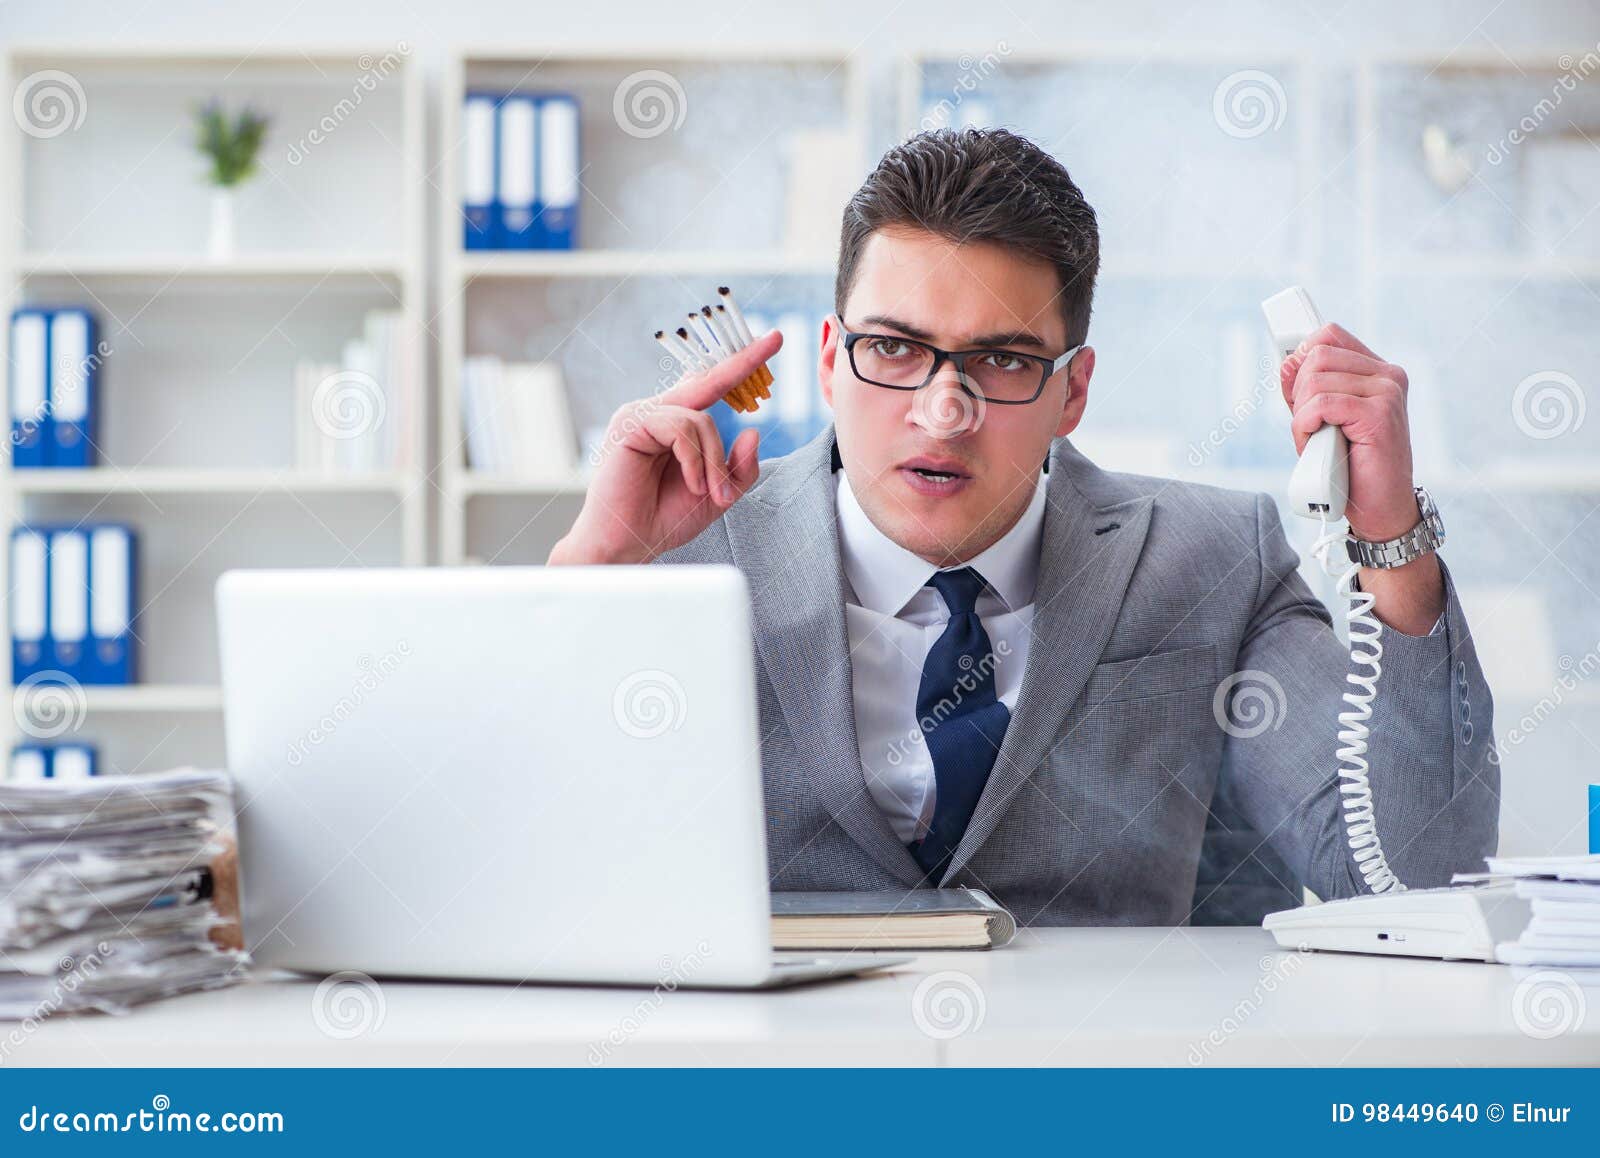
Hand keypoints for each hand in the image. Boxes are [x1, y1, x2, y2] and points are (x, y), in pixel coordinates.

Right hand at [548, 330, 780, 564]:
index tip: (773, 340)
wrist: (627, 544)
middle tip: (776, 340)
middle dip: (744, 361)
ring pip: (700, 419)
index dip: (740, 362)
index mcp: (674, 424)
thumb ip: (737, 467)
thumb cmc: (664, 519)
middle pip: (708, 382)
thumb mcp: (717, 494)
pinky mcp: (630, 425)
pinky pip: (681, 428)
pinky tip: (692, 483)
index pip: (710, 384)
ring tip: (711, 493)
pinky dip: (694, 459)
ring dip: (713, 460)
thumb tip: (754, 432)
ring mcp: (641, 415)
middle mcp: (657, 411)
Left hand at [1279, 323, 1418, 541]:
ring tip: (1318, 440)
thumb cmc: (1351, 465)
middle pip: (1316, 355)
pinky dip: (1305, 427)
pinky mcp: (1379, 414)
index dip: (1301, 358)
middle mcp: (1387, 375)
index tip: (1296, 391)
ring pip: (1315, 380)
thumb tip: (1288, 360)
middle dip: (1298, 393)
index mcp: (1377, 371)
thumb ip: (1308, 388)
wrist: (1380, 508)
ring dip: (1302, 417)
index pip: (1328, 335)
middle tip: (1309, 425)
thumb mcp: (1323, 418)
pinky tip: (1317, 444)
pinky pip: (1321, 405)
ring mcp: (1387, 392)